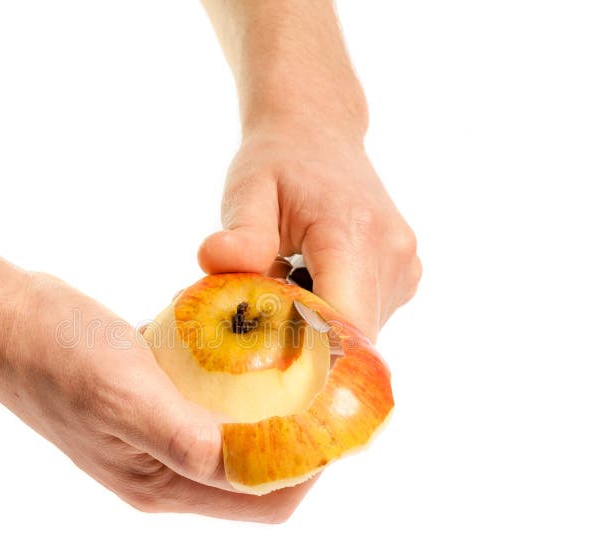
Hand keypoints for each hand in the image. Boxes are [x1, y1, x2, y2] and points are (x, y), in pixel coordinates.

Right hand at [0, 273, 314, 521]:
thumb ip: (183, 438)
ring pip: (237, 432)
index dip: (309, 468)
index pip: (261, 497)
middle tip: (326, 383)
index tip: (337, 418)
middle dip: (298, 434)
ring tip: (299, 360)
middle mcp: (165, 466)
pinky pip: (211, 400)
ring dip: (271, 404)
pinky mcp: (152, 399)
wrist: (5, 320)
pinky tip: (249, 343)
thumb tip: (248, 466)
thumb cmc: (58, 356)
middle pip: (256, 469)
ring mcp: (158, 433)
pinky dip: (237, 379)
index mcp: (161, 482)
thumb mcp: (120, 394)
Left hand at [198, 123, 420, 342]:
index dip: (305, 352)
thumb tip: (214, 260)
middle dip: (304, 340)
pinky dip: (334, 311)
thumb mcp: (248, 189)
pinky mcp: (405, 274)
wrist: (318, 131)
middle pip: (349, 336)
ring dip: (318, 324)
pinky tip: (311, 277)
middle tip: (263, 312)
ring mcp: (405, 266)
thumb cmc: (278, 161)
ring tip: (287, 280)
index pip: (342, 325)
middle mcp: (391, 254)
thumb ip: (241, 233)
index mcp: (353, 235)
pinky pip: (368, 316)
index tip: (265, 354)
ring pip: (359, 332)